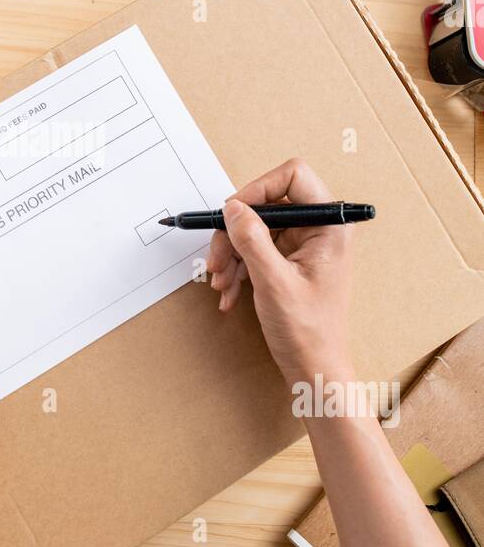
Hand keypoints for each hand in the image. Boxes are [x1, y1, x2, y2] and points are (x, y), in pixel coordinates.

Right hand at [205, 159, 353, 386]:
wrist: (314, 369)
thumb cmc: (308, 332)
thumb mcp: (273, 282)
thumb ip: (252, 240)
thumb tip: (232, 208)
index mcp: (330, 226)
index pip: (293, 176)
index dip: (257, 190)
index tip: (232, 214)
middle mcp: (319, 229)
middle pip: (266, 205)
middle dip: (235, 233)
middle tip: (216, 260)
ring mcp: (303, 245)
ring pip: (254, 228)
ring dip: (231, 255)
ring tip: (221, 284)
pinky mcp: (289, 261)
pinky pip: (255, 249)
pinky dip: (237, 268)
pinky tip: (229, 293)